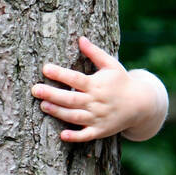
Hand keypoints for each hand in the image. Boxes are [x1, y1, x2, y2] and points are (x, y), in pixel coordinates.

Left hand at [31, 35, 167, 141]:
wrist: (140, 104)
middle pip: (70, 98)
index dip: (60, 74)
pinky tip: (63, 135)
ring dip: (58, 112)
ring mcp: (97, 118)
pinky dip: (75, 136)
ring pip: (74, 116)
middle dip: (52, 94)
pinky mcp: (99, 131)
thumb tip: (80, 39)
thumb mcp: (111, 65)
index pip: (75, 79)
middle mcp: (95, 102)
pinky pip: (86, 135)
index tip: (45, 68)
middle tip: (35, 89)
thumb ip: (95, 53)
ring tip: (43, 105)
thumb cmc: (121, 82)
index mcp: (96, 85)